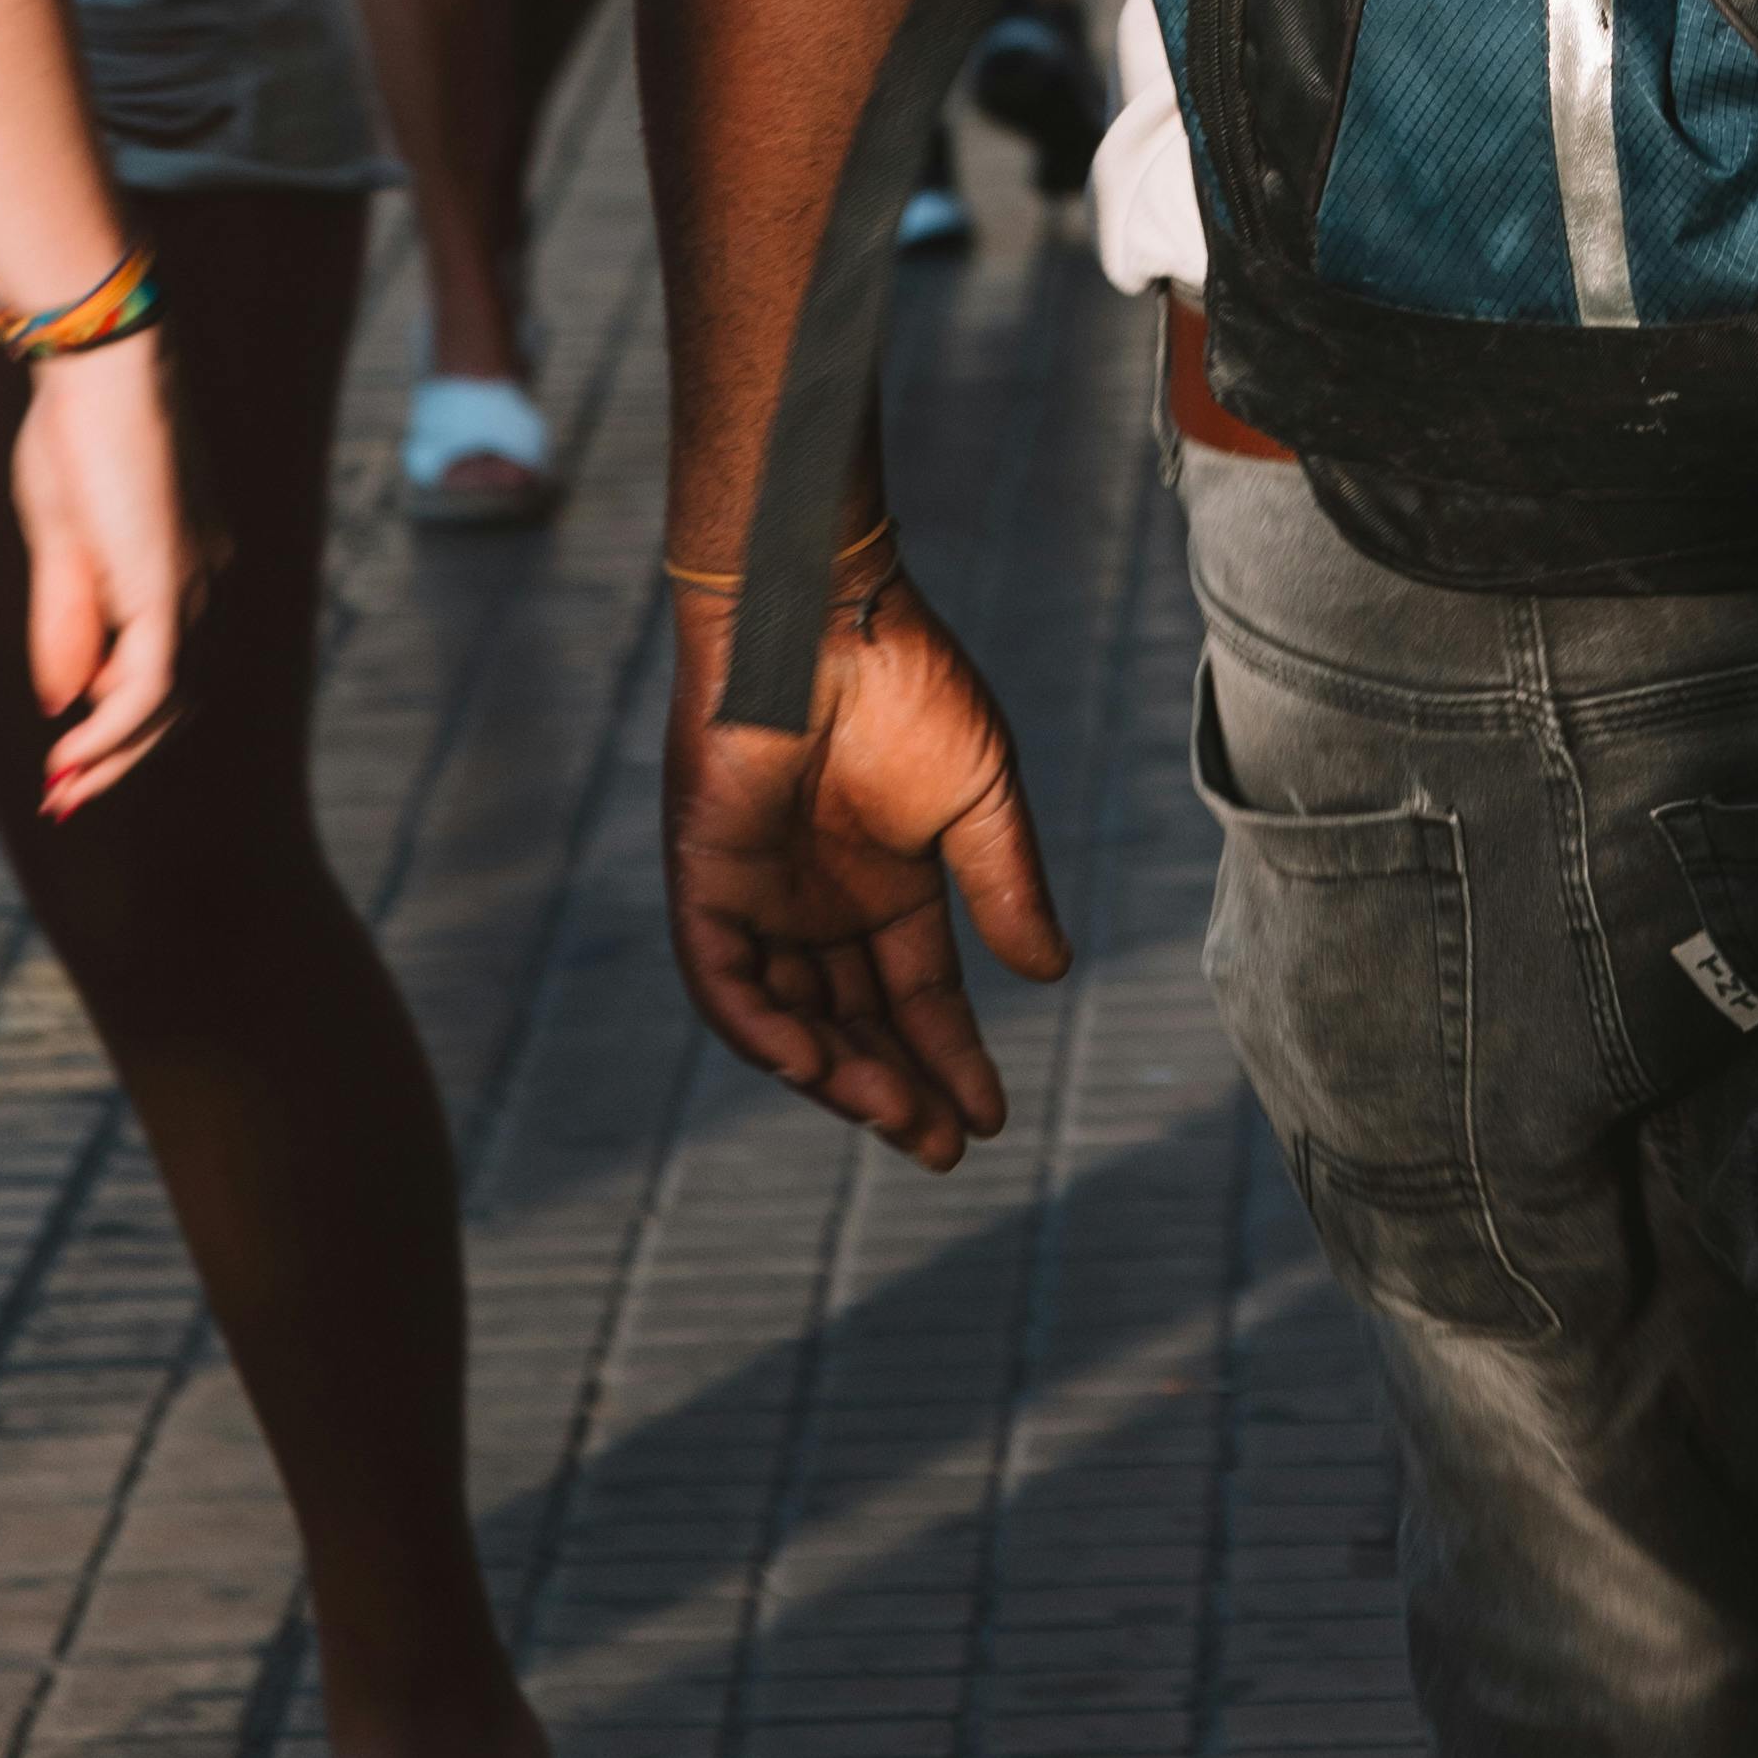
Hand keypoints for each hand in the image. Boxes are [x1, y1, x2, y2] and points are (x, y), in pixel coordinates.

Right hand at [8, 338, 202, 816]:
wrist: (101, 364)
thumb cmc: (78, 436)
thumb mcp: (63, 543)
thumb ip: (68, 622)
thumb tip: (64, 700)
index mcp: (184, 562)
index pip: (171, 662)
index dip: (123, 721)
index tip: (69, 761)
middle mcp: (203, 576)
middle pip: (179, 694)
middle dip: (121, 754)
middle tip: (63, 796)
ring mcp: (191, 579)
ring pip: (170, 698)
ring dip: (116, 752)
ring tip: (61, 788)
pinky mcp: (166, 579)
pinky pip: (152, 681)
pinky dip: (114, 727)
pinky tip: (72, 755)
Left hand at [664, 570, 1068, 1168]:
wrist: (825, 611)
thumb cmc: (910, 684)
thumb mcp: (982, 796)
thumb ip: (1006, 884)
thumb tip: (1050, 974)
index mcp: (888, 885)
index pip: (919, 996)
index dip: (952, 1057)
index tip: (991, 1118)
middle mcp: (822, 906)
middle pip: (857, 1025)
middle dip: (899, 1089)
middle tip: (944, 1146)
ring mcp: (762, 898)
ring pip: (793, 1019)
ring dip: (839, 1076)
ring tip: (896, 1118)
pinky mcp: (707, 882)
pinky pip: (725, 982)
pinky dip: (762, 1030)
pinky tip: (812, 1067)